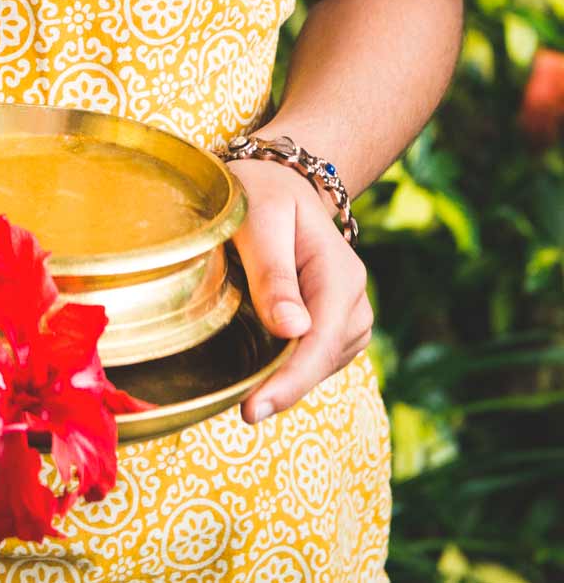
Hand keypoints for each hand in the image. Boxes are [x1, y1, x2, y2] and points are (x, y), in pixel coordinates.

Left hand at [230, 158, 372, 423]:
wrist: (276, 182)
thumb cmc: (260, 195)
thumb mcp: (258, 220)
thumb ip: (273, 273)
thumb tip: (293, 330)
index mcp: (338, 272)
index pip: (321, 339)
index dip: (291, 380)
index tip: (253, 410)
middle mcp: (352, 297)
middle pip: (323, 359)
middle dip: (286, 390)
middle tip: (243, 413)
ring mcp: (347, 312)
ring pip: (322, 364)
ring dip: (287, 381)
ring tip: (245, 392)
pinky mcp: (332, 323)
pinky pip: (316, 357)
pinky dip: (290, 370)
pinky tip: (261, 373)